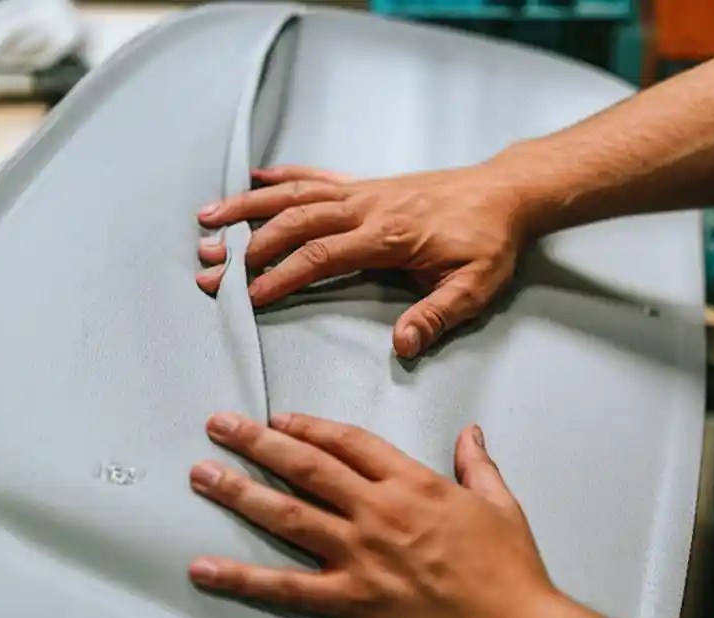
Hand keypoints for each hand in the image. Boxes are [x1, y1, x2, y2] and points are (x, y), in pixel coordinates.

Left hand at [186, 412, 560, 617]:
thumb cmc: (510, 573)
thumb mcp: (500, 505)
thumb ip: (477, 465)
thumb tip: (471, 435)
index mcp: (413, 485)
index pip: (349, 443)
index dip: (309, 427)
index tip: (281, 419)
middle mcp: (379, 512)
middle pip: (307, 466)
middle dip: (258, 442)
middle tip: (221, 426)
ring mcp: (361, 555)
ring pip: (288, 515)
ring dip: (240, 492)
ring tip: (203, 475)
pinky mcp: (352, 600)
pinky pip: (286, 587)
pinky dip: (243, 578)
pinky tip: (207, 568)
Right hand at [196, 163, 530, 357]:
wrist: (507, 193)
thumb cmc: (490, 242)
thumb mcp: (476, 286)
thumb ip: (437, 315)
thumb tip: (403, 344)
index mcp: (388, 236)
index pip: (322, 255)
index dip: (282, 275)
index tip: (248, 296)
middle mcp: (367, 207)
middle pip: (295, 221)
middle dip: (247, 245)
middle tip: (208, 267)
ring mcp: (364, 191)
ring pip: (296, 194)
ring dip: (249, 207)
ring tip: (207, 219)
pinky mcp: (367, 184)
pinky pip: (317, 176)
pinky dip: (283, 177)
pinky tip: (254, 180)